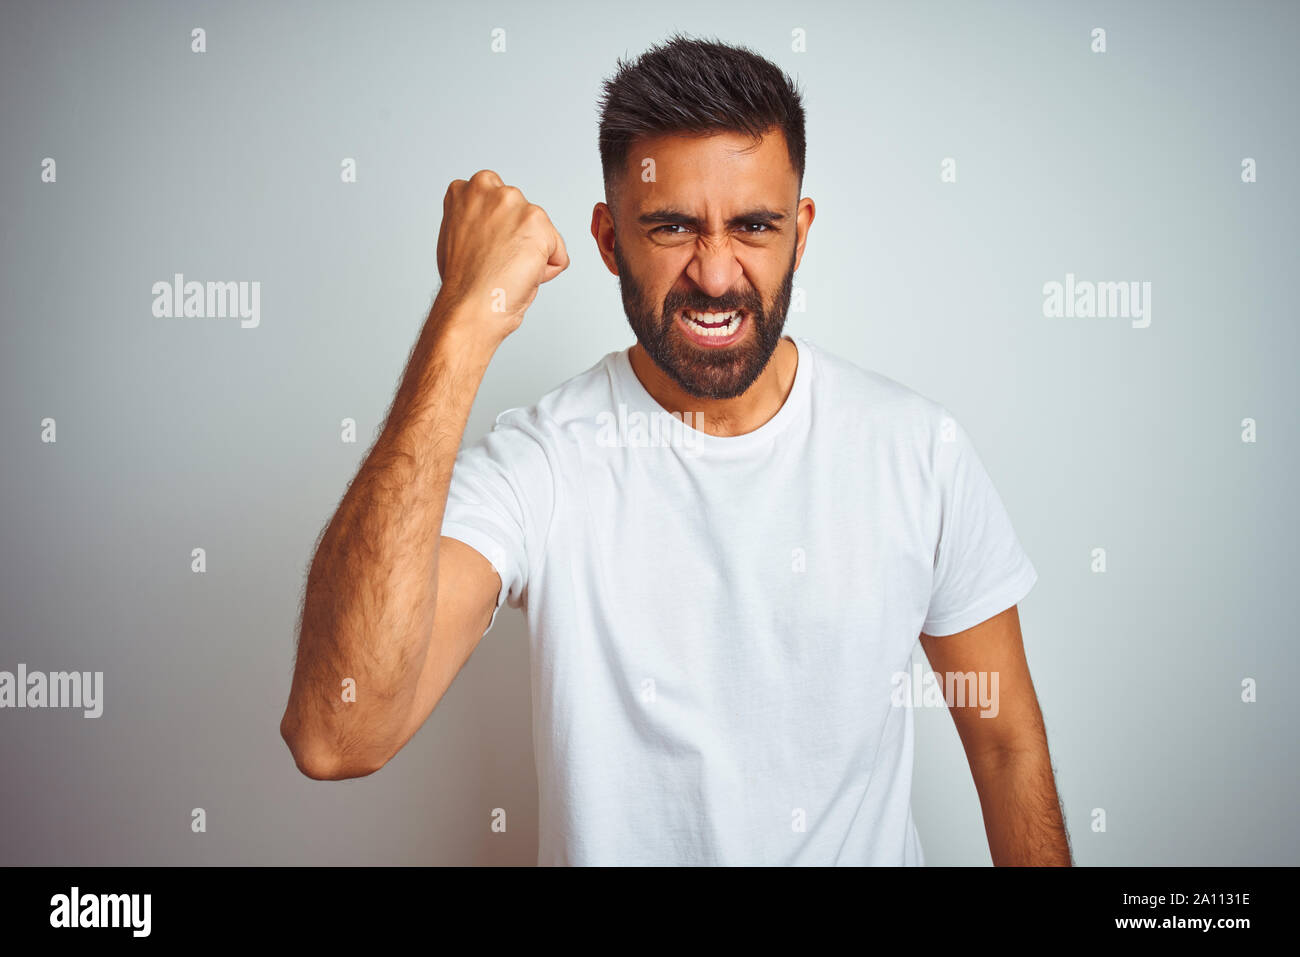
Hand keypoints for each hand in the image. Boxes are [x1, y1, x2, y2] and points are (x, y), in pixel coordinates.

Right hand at [434, 169, 568, 340]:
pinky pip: (559, 254)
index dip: (499, 232)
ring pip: (543, 234)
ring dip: (533, 255)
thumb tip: (491, 225)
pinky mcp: (538, 224)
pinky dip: (547, 271)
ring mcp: (516, 205)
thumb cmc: (462, 282)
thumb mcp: (457, 234)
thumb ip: (476, 219)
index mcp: (469, 190)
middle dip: (519, 239)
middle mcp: (492, 190)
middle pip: (526, 216)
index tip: (486, 249)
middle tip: (497, 262)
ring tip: (507, 270)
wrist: (470, 306)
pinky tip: (522, 277)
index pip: (501, 201)